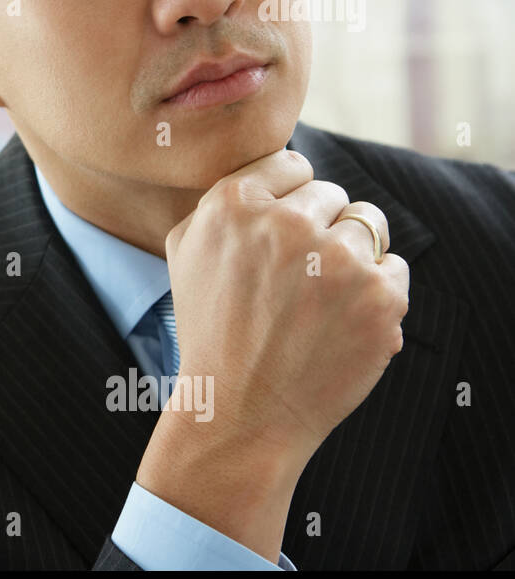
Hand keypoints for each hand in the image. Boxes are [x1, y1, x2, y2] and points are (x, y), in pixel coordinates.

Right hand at [137, 147, 407, 559]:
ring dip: (350, 256)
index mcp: (234, 203)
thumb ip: (218, 203)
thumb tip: (263, 176)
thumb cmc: (210, 334)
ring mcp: (338, 259)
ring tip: (320, 300)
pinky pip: (395, 268)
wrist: (240, 414)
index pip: (293, 165)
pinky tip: (341, 322)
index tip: (281, 236)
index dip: (289, 200)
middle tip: (296, 280)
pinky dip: (376, 293)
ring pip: (369, 224)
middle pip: (331, 194)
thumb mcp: (183, 254)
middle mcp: (287, 223)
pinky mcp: (381, 296)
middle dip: (318, 229)